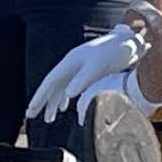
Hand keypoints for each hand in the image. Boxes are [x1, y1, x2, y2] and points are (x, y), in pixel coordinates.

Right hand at [26, 24, 148, 123]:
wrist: (130, 42)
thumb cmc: (114, 51)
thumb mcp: (98, 66)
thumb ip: (83, 80)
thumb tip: (68, 94)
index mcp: (71, 62)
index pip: (50, 82)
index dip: (39, 97)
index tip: (31, 111)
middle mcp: (71, 64)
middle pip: (52, 85)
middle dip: (42, 101)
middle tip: (31, 116)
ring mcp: (79, 68)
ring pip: (60, 88)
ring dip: (54, 102)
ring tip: (49, 118)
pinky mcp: (88, 72)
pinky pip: (70, 87)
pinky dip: (65, 98)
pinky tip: (65, 107)